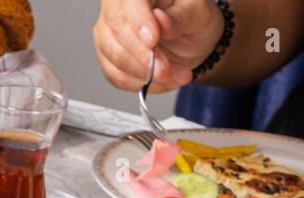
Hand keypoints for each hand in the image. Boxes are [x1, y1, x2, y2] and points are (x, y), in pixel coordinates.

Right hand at [94, 0, 225, 92]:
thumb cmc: (191, 19)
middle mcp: (117, 6)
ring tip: (173, 75)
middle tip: (165, 68)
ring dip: (143, 73)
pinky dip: (139, 83)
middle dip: (142, 55)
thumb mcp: (197, 13)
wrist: (188, 40)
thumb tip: (160, 21)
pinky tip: (160, 81)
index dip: (138, 21)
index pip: (130, 1)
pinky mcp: (107, 56)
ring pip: (114, 55)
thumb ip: (179, 17)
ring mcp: (107, 31)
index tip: (152, 41)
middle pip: (116, 29)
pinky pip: (115, 75)